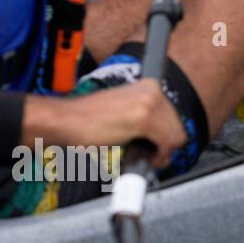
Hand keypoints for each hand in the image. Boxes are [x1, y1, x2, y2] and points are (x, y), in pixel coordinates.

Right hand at [69, 79, 187, 169]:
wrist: (64, 120)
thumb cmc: (85, 119)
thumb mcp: (121, 110)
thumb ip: (142, 116)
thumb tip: (161, 136)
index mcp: (146, 84)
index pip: (173, 114)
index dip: (165, 133)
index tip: (155, 144)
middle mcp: (150, 89)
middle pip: (178, 125)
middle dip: (165, 144)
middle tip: (148, 153)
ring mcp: (148, 102)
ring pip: (177, 135)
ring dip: (162, 152)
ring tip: (144, 156)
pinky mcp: (144, 118)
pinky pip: (168, 143)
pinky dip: (159, 157)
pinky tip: (145, 158)